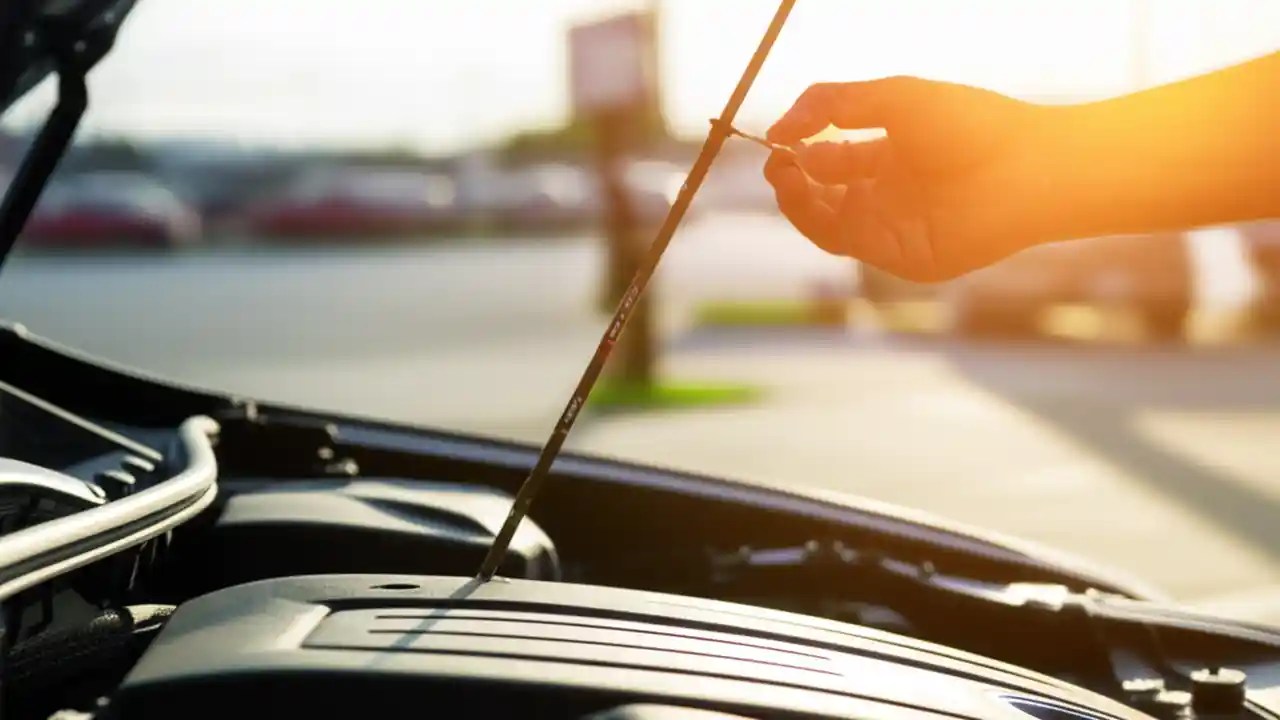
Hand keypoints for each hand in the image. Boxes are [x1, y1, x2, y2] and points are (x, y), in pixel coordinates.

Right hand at [765, 76, 1058, 281]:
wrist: (1028, 169)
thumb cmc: (971, 124)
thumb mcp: (894, 97)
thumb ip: (834, 104)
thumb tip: (779, 127)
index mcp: (896, 157)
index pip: (834, 161)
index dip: (801, 149)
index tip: (777, 137)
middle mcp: (893, 195)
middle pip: (824, 197)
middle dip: (792, 179)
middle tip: (774, 160)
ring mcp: (896, 229)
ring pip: (828, 225)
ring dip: (796, 201)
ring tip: (783, 173)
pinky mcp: (902, 258)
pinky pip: (847, 244)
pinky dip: (816, 220)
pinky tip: (807, 190)